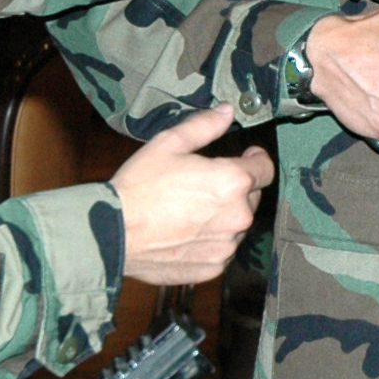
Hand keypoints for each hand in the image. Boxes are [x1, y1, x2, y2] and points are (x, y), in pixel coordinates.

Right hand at [110, 106, 275, 286]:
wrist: (113, 234)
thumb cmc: (139, 187)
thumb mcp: (169, 144)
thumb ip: (204, 126)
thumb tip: (227, 112)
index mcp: (232, 182)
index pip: (265, 168)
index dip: (255, 160)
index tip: (246, 157)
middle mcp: (237, 216)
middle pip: (251, 197)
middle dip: (235, 189)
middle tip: (204, 185)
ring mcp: (227, 245)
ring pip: (236, 225)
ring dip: (223, 216)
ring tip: (190, 210)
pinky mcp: (213, 267)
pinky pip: (221, 249)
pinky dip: (210, 241)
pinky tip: (185, 232)